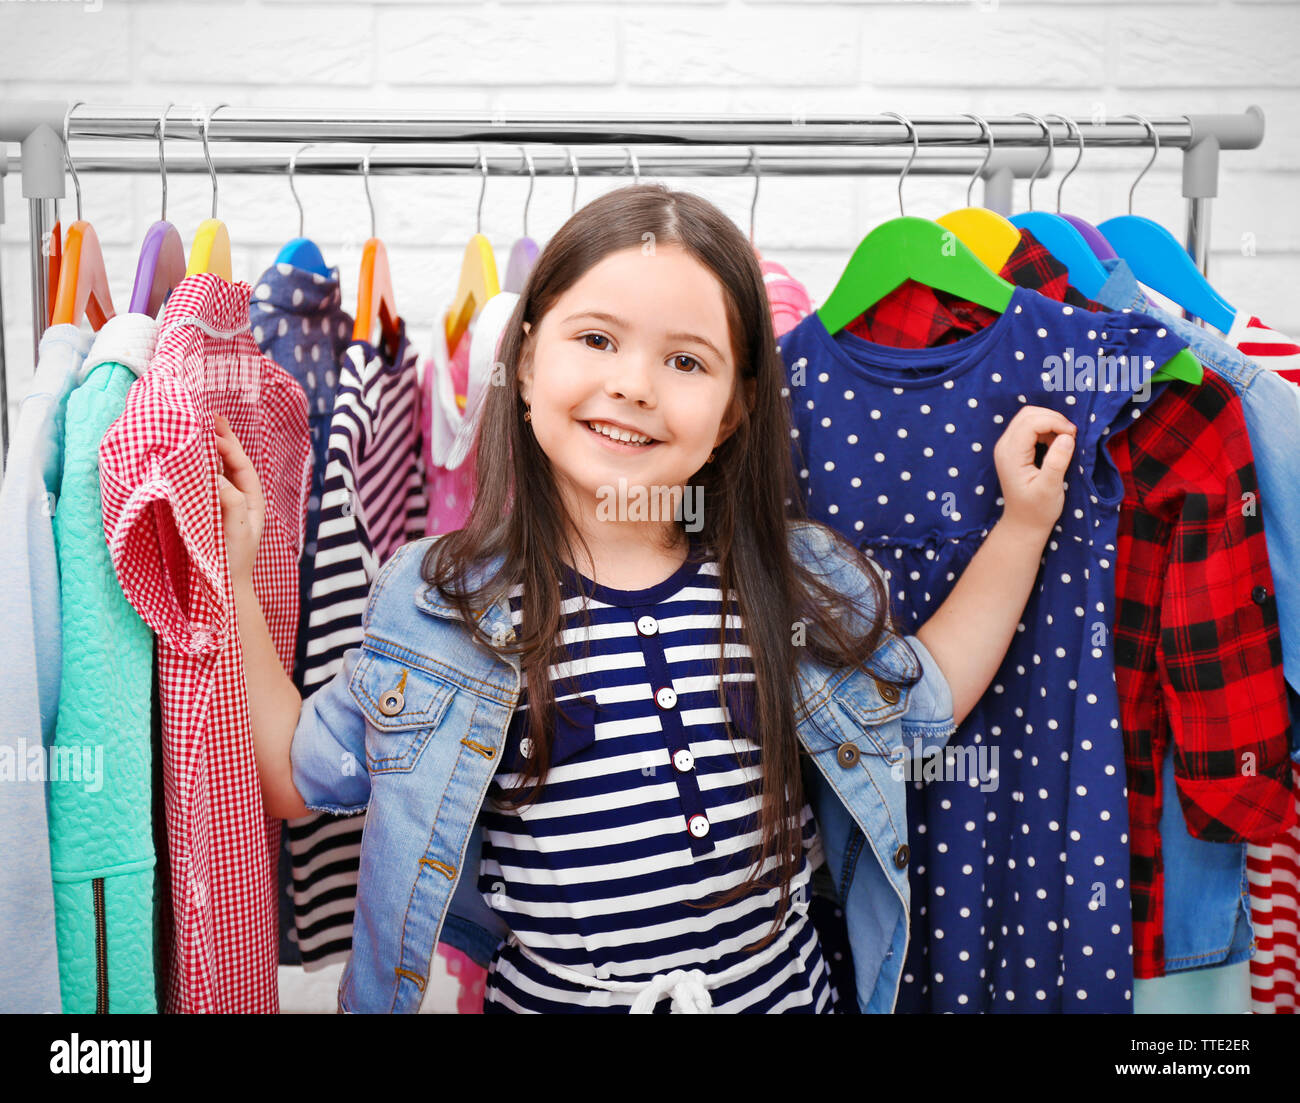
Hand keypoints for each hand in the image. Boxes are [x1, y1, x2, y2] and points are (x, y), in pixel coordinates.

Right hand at [214, 414, 264, 584]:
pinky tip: (188, 461)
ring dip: (209, 452)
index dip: (230, 446)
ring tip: (199, 430)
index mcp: (252, 501)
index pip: (242, 466)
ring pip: (219, 472)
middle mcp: (240, 500)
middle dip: (223, 441)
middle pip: (232, 464)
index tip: (214, 430)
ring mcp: (224, 506)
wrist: (224, 590)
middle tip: (210, 417)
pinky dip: (198, 471)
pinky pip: (205, 486)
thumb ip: (230, 501)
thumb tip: (215, 477)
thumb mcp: (236, 529)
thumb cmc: (233, 561)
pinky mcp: (209, 514)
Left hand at [991, 405, 1076, 538]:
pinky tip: (1057, 442)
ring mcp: (1007, 446)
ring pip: (1028, 418)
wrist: (1023, 523)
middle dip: (1053, 418)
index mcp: (1010, 455)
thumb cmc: (1037, 509)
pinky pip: (1029, 427)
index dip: (1054, 422)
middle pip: (1028, 414)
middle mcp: (1004, 446)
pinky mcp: (1014, 449)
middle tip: (1071, 435)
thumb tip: (1067, 436)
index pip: (1030, 422)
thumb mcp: (1050, 488)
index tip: (1073, 435)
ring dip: (1050, 422)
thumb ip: (1057, 461)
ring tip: (1066, 439)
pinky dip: (1046, 428)